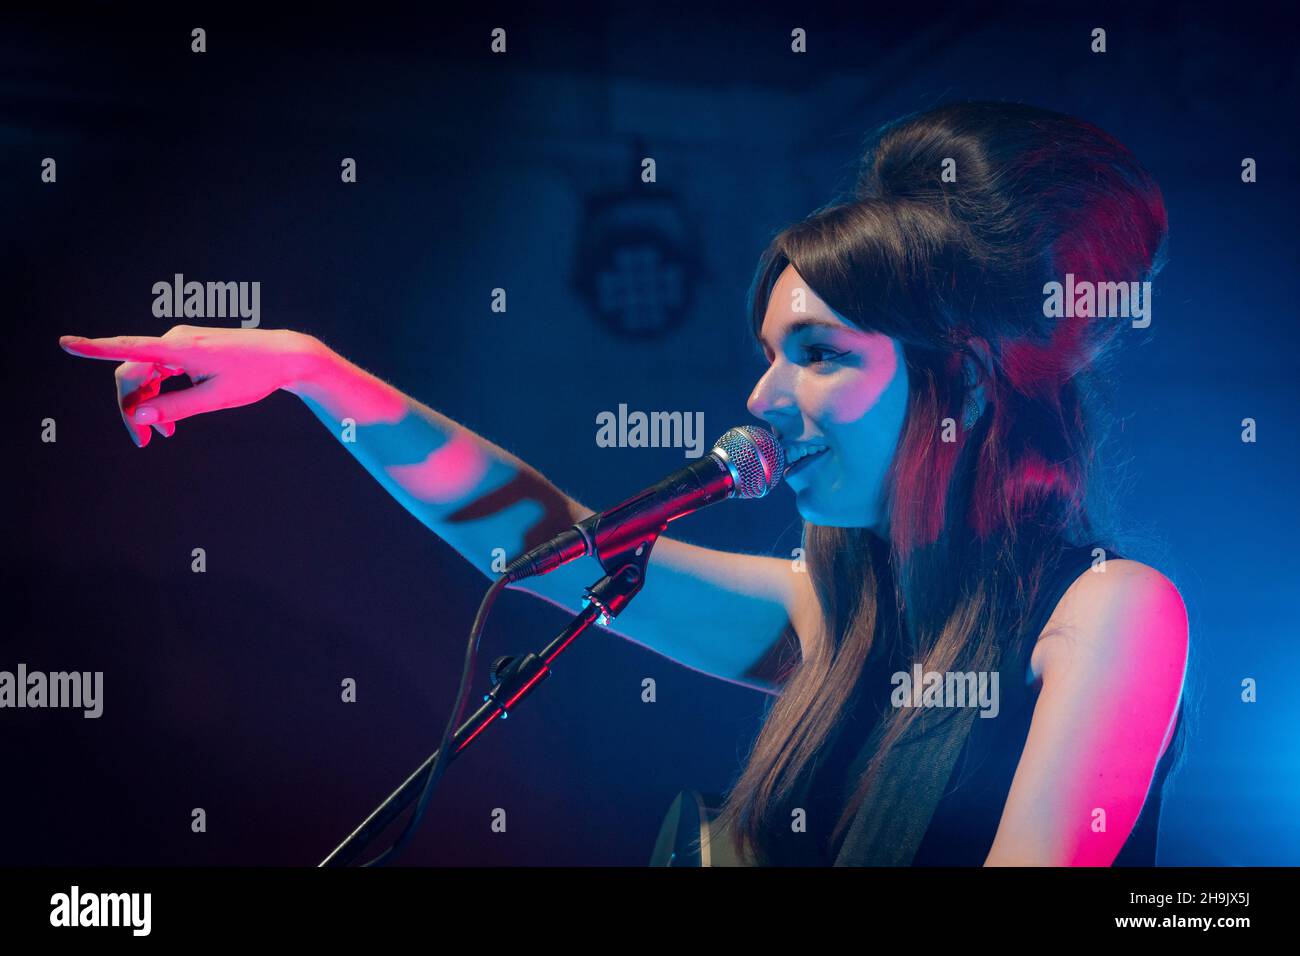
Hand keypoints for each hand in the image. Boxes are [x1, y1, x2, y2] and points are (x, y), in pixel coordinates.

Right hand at [58, 325, 320, 447]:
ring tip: (160, 436)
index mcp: (180, 348)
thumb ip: (176, 409)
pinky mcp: (189, 348)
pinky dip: (161, 394)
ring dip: (147, 404)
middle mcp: (175, 340)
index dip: (94, 348)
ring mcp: (182, 343)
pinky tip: (168, 420)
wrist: (284, 355)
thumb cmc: (254, 376)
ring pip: (147, 373)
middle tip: (142, 441)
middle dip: (132, 407)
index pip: (128, 349)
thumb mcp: (216, 399)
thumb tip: (139, 416)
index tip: (66, 343)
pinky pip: (162, 371)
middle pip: (134, 372)